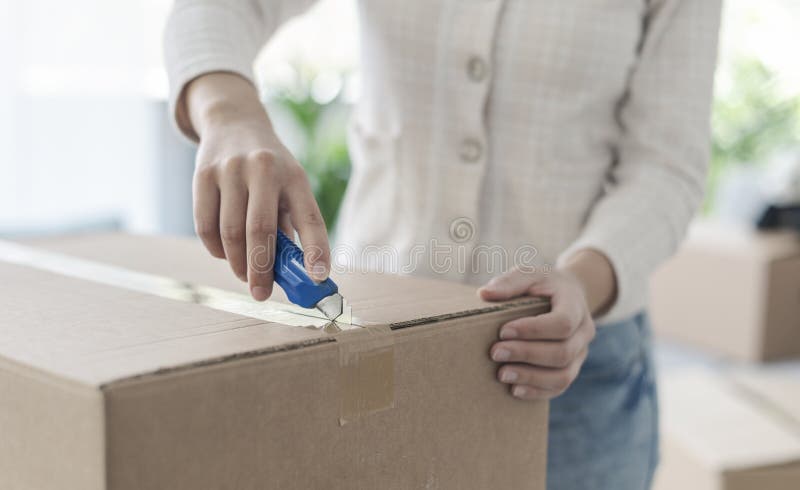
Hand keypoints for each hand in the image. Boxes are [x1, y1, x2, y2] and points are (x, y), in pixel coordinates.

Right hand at [184, 72, 329, 300]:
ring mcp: (231, 170)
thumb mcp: (289, 188)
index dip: (317, 251)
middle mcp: (264, 170)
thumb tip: (289, 276)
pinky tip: (225, 253)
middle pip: (261, 231)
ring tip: (244, 274)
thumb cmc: (270, 170)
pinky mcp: (202, 175)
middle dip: (261, 271)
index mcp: (295, 177)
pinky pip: (205, 227)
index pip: (310, 219)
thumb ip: (289, 228)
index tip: (319, 278)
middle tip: (262, 294)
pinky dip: (216, 249)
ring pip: (230, 233)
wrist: (234, 123)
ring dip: (237, 264)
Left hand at [479, 253, 612, 399]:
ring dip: (531, 378)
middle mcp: (584, 332)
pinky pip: (560, 387)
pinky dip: (537, 391)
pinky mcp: (572, 368)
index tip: (503, 331)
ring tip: (502, 375)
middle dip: (526, 354)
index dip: (533, 330)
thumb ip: (510, 282)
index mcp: (575, 305)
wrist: (567, 295)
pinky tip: (514, 390)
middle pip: (562, 352)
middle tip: (495, 353)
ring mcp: (580, 353)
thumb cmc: (543, 285)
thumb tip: (484, 293)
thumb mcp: (529, 274)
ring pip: (563, 375)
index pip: (562, 323)